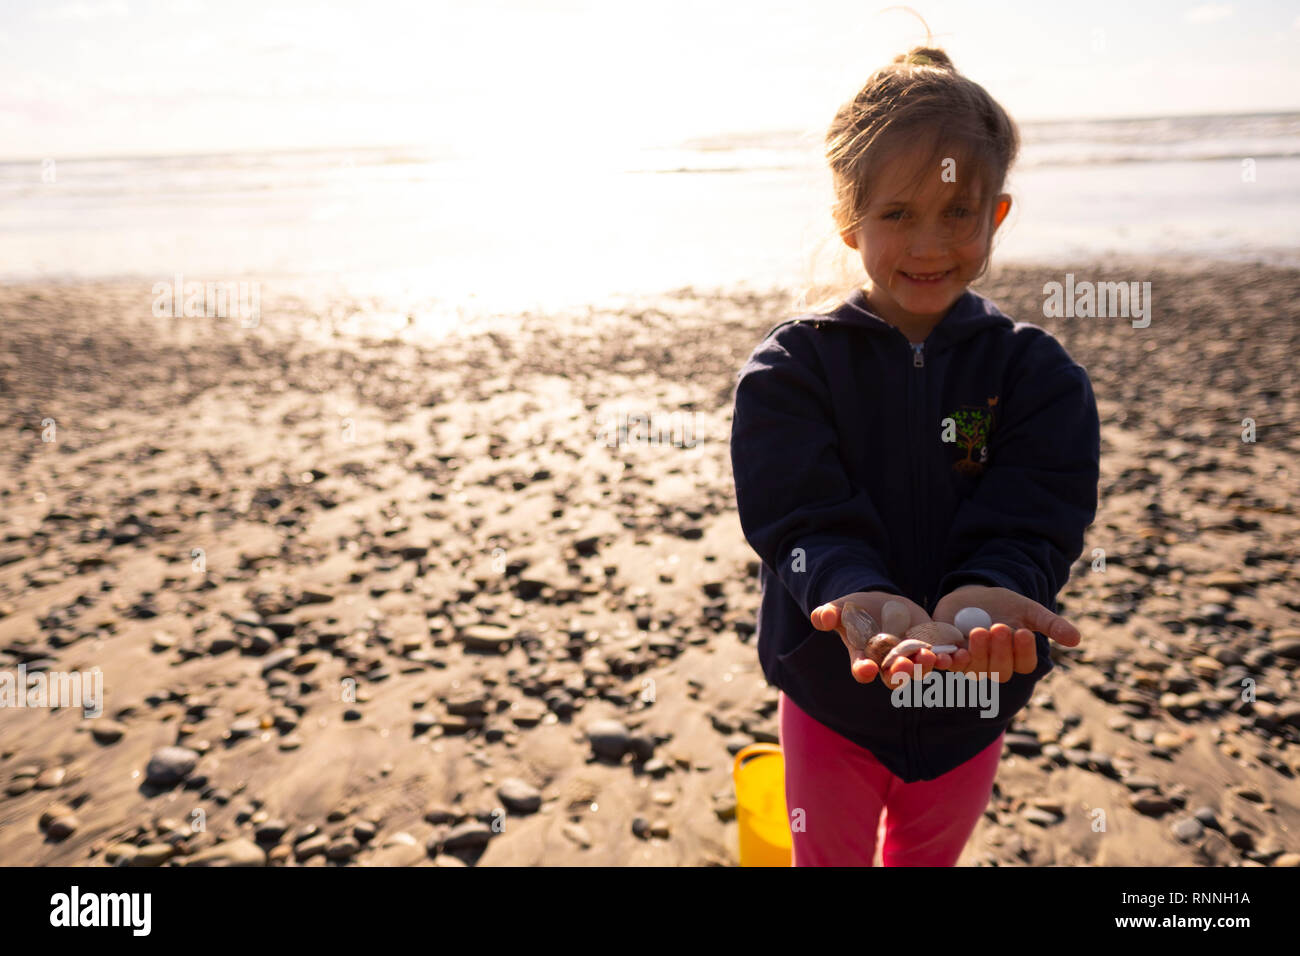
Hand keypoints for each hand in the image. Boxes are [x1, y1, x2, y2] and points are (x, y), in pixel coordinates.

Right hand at [812, 591, 966, 686]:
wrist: (880, 606)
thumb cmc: (855, 611)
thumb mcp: (840, 608)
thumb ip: (828, 614)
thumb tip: (820, 617)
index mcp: (864, 657)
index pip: (862, 669)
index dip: (863, 670)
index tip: (865, 669)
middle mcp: (886, 664)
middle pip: (893, 676)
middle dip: (899, 672)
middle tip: (903, 664)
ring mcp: (908, 658)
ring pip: (918, 669)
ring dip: (925, 666)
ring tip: (930, 657)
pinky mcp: (927, 648)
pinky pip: (939, 657)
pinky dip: (947, 657)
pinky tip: (956, 654)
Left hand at [931, 585, 1081, 682]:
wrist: (973, 595)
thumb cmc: (1005, 606)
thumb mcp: (1028, 610)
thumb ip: (1050, 624)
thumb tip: (1076, 639)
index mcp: (1016, 658)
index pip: (1024, 664)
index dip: (1024, 651)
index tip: (1024, 631)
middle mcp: (994, 666)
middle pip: (1000, 670)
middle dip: (1001, 650)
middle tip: (999, 626)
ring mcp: (971, 663)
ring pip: (976, 669)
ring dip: (978, 653)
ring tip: (979, 630)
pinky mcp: (949, 656)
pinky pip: (949, 664)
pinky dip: (949, 661)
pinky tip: (951, 653)